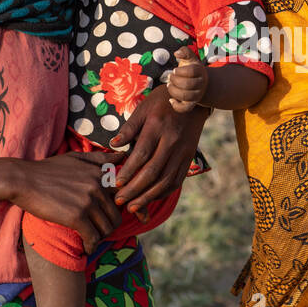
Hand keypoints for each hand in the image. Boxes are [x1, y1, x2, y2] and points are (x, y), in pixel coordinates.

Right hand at [6, 151, 124, 253]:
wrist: (22, 180)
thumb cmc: (47, 170)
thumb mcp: (75, 158)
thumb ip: (100, 159)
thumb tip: (123, 155)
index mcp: (100, 174)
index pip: (123, 196)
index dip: (122, 210)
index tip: (111, 219)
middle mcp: (97, 186)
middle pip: (116, 216)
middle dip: (109, 227)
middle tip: (98, 232)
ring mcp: (88, 201)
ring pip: (107, 228)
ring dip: (100, 238)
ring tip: (91, 239)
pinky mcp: (76, 216)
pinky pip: (93, 237)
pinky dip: (91, 245)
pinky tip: (86, 247)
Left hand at [108, 84, 208, 214]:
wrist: (194, 100)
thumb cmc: (162, 102)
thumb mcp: (143, 108)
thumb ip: (129, 128)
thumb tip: (113, 144)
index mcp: (157, 127)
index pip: (142, 154)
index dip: (129, 171)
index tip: (116, 184)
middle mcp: (171, 141)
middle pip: (153, 171)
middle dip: (135, 190)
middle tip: (120, 201)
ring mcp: (182, 151)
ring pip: (165, 180)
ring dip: (148, 196)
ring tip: (133, 206)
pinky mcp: (189, 158)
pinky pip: (176, 180)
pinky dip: (163, 192)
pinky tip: (150, 198)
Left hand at [166, 46, 206, 111]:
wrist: (201, 83)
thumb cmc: (192, 68)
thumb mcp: (190, 58)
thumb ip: (185, 51)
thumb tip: (176, 53)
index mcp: (200, 71)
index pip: (192, 71)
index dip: (181, 71)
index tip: (174, 70)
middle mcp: (201, 84)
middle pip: (188, 84)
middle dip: (174, 80)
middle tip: (169, 77)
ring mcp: (197, 95)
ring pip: (185, 96)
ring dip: (173, 91)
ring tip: (169, 85)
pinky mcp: (192, 104)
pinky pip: (185, 109)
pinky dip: (176, 106)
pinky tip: (171, 100)